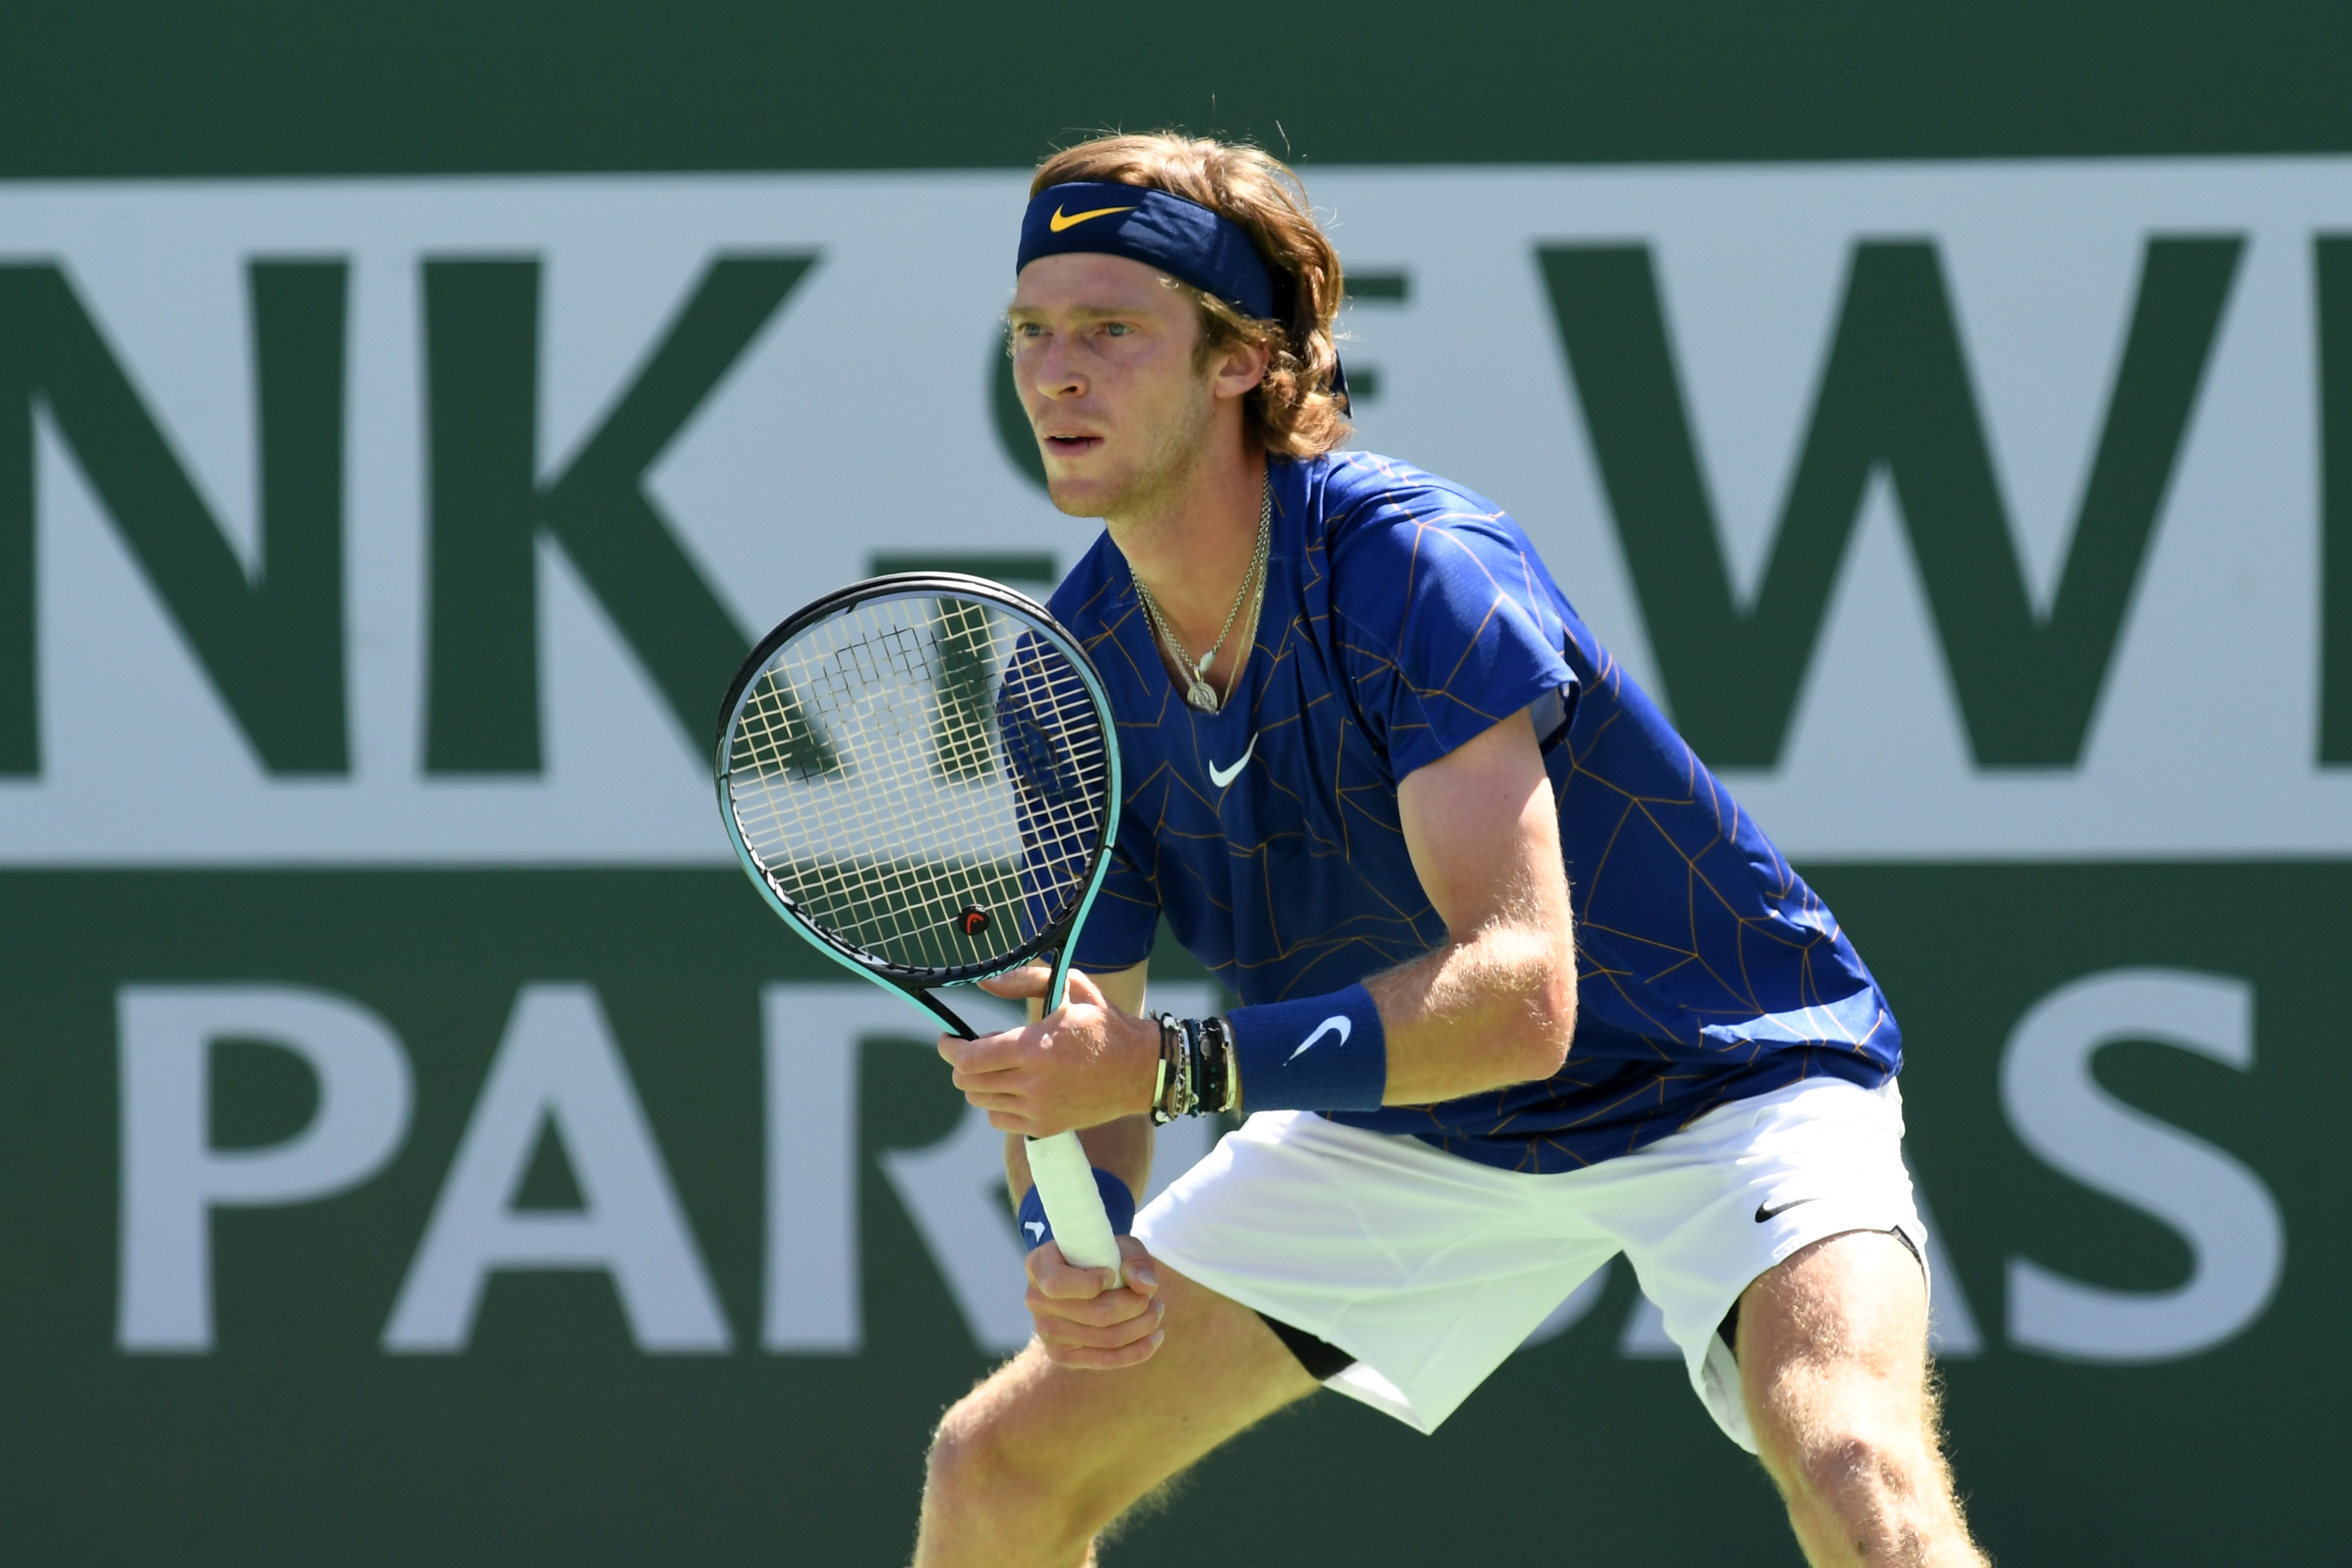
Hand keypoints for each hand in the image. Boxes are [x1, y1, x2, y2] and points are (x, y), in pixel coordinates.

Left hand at [939, 965, 1157, 1136]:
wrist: (1140, 1069)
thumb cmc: (1103, 1023)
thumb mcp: (1070, 986)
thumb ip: (1024, 979)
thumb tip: (984, 983)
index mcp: (1035, 1048)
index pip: (969, 1058)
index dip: (950, 1048)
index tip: (949, 1038)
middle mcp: (1034, 1083)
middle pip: (968, 1082)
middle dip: (961, 1063)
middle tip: (974, 1048)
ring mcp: (1039, 1109)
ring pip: (980, 1101)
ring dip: (978, 1082)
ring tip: (998, 1065)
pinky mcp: (1046, 1126)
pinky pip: (999, 1120)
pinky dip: (995, 1103)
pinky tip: (1011, 1086)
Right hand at [1025, 1235, 1163, 1368]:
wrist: (1084, 1275)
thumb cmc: (1101, 1255)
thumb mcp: (1118, 1245)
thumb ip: (1134, 1260)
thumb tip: (1146, 1286)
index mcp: (1039, 1265)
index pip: (1058, 1284)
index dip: (1091, 1283)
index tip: (1112, 1274)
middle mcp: (1036, 1301)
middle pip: (1095, 1315)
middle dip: (1135, 1306)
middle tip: (1153, 1296)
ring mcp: (1046, 1333)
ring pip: (1106, 1338)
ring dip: (1142, 1325)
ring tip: (1156, 1310)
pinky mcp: (1062, 1356)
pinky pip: (1105, 1360)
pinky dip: (1137, 1350)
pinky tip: (1156, 1336)